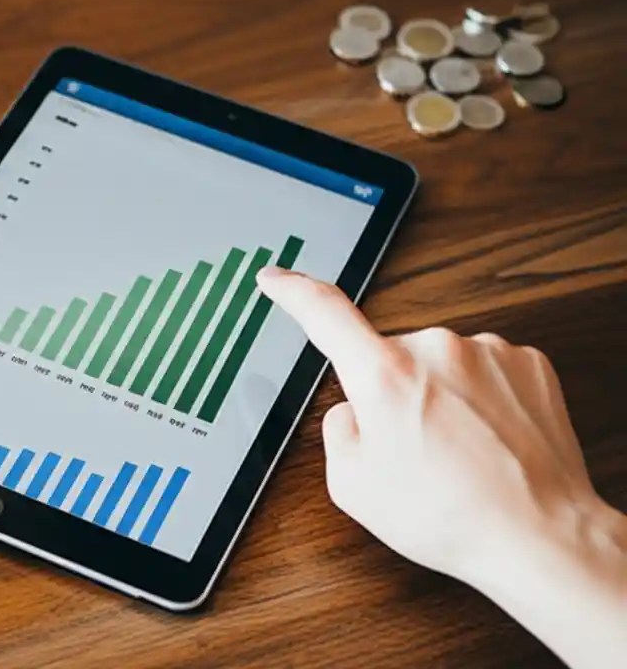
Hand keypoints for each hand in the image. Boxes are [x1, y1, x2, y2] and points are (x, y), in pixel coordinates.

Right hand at [258, 266, 626, 666]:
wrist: (540, 537)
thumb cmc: (449, 517)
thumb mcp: (354, 488)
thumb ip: (337, 433)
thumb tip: (353, 409)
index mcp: (383, 376)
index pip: (324, 312)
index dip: (293, 291)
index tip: (276, 278)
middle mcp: (435, 349)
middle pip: (390, 359)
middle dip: (392, 396)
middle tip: (414, 453)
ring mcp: (487, 352)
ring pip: (441, 366)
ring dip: (441, 399)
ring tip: (461, 456)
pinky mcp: (528, 362)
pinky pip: (485, 371)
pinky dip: (482, 402)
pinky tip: (489, 443)